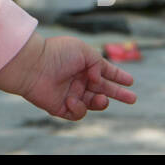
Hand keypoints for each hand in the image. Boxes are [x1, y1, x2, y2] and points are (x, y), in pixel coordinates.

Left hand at [19, 36, 136, 120]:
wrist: (32, 66)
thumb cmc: (56, 54)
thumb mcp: (83, 51)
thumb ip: (98, 64)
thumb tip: (98, 79)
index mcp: (83, 65)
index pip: (104, 71)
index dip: (117, 76)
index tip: (130, 81)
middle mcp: (78, 80)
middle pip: (102, 89)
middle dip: (118, 93)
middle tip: (132, 98)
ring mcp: (71, 94)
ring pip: (93, 103)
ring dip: (101, 102)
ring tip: (101, 98)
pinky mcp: (61, 107)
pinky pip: (78, 113)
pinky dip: (79, 108)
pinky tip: (73, 100)